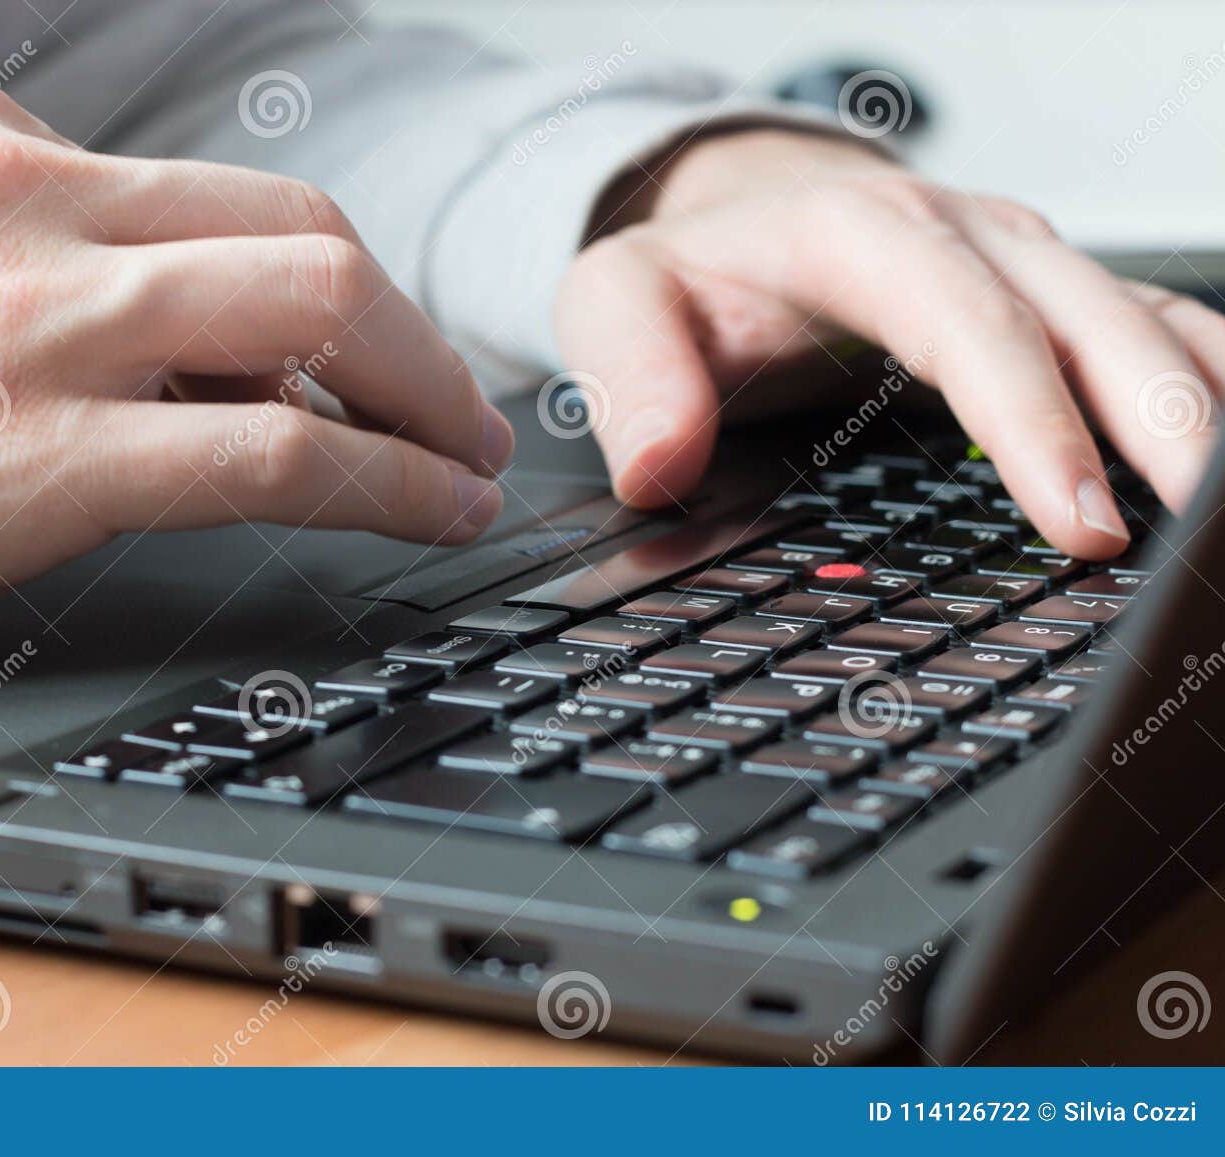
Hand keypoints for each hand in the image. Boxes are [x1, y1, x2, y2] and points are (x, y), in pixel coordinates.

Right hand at [0, 66, 511, 683]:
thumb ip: (53, 277)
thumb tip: (225, 361)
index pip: (221, 198)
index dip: (332, 287)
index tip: (380, 356)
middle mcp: (11, 203)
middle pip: (303, 233)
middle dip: (416, 332)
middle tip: (466, 408)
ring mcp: (28, 324)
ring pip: (317, 316)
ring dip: (427, 399)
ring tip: (468, 464)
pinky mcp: (36, 459)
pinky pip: (271, 453)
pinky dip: (385, 479)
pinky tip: (432, 511)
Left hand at [556, 127, 1221, 557]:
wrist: (738, 222)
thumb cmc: (691, 276)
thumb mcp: (617, 307)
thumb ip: (632, 380)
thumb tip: (662, 470)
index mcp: (862, 233)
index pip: (967, 323)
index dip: (1032, 421)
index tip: (1078, 522)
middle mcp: (965, 234)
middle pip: (1089, 317)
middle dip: (1157, 425)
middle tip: (1193, 536)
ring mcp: (1022, 260)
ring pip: (1145, 320)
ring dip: (1202, 407)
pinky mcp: (1053, 294)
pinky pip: (1155, 330)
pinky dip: (1205, 385)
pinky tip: (1223, 457)